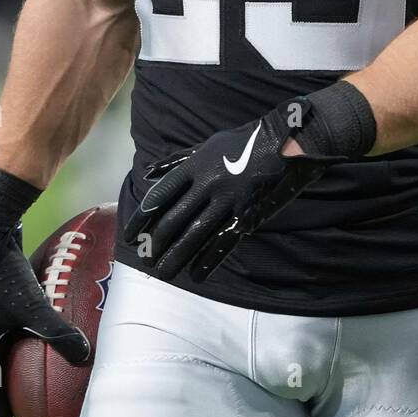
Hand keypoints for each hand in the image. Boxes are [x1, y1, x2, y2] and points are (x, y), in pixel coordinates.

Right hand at [0, 202, 90, 416]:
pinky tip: (32, 311)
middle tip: (10, 395)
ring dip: (5, 350)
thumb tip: (86, 357)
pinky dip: (16, 321)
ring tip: (21, 355)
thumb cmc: (4, 277)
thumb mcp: (35, 308)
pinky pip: (3, 312)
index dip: (0, 407)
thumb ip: (59, 333)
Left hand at [123, 98, 343, 282]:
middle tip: (145, 262)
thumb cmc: (246, 141)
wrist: (288, 142)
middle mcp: (207, 184)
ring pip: (194, 235)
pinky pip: (223, 242)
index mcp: (195, 165)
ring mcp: (227, 200)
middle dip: (155, 244)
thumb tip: (148, 172)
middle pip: (173, 220)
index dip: (141, 218)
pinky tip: (196, 275)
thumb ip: (177, 161)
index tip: (129, 236)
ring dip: (176, 257)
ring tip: (163, 274)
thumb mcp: (208, 145)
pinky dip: (208, 261)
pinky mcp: (247, 214)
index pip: (159, 196)